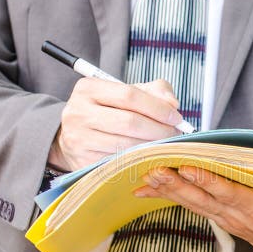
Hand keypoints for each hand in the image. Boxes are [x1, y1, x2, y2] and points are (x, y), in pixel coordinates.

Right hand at [49, 78, 183, 170]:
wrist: (76, 136)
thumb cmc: (109, 111)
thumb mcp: (128, 93)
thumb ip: (155, 91)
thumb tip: (172, 104)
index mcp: (88, 88)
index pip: (129, 95)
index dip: (158, 107)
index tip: (176, 117)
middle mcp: (78, 112)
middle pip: (129, 122)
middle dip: (159, 130)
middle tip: (175, 134)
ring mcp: (78, 139)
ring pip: (126, 145)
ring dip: (153, 147)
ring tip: (166, 144)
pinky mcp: (83, 161)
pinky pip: (119, 162)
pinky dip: (139, 160)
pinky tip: (149, 156)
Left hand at [133, 157, 252, 251]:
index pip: (232, 194)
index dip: (210, 182)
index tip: (189, 169)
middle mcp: (239, 215)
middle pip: (203, 199)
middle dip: (177, 185)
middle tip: (152, 170)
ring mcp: (227, 218)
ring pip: (193, 203)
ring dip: (167, 191)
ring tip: (143, 178)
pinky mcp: (222, 217)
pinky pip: (193, 205)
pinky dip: (171, 196)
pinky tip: (151, 187)